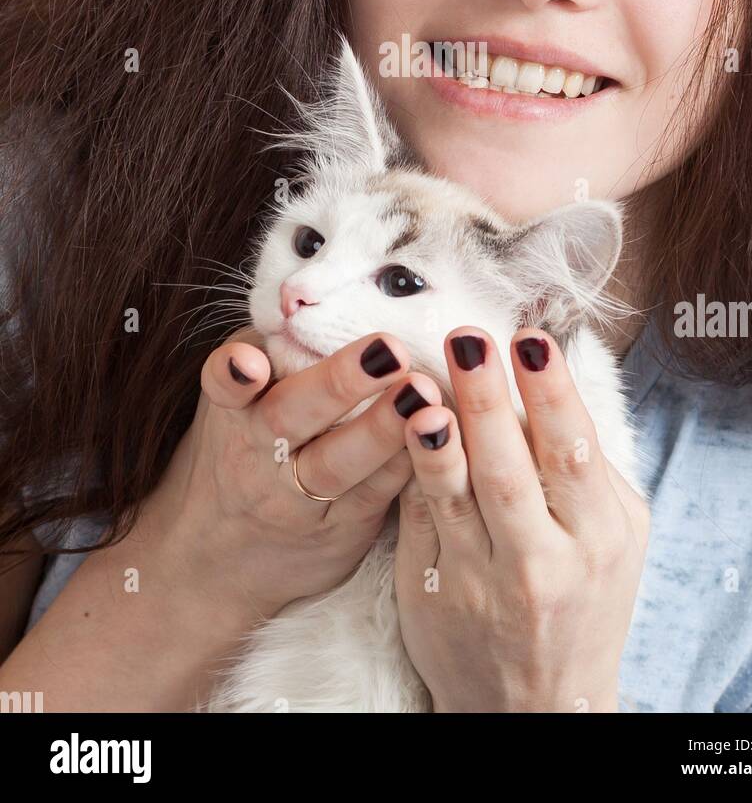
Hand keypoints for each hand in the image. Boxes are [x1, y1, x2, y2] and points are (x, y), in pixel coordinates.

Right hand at [146, 326, 441, 619]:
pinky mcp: (339, 530)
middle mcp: (258, 453)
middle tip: (387, 350)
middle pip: (290, 418)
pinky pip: (376, 496)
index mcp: (233, 410)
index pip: (224, 386)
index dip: (236, 374)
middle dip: (338, 383)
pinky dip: (407, 465)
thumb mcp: (237, 398)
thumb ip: (270, 347)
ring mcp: (297, 498)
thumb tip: (312, 285)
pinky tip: (441, 435)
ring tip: (421, 393)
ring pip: (336, 465)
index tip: (251, 363)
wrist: (215, 562)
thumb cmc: (243, 448)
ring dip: (381, 429)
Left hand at [394, 326, 649, 712]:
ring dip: (435, 435)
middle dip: (487, 401)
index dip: (552, 395)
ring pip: (455, 497)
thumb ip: (588, 466)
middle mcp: (542, 563)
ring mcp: (482, 582)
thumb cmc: (583, 596)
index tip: (532, 340)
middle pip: (510, 472)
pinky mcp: (432, 594)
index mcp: (598, 538)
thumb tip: (552, 378)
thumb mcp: (614, 536)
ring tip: (419, 382)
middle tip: (469, 339)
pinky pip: (418, 518)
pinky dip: (409, 469)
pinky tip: (400, 425)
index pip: (573, 455)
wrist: (537, 707)